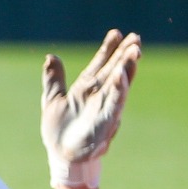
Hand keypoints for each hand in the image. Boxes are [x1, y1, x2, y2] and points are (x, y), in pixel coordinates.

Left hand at [42, 29, 140, 188]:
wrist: (61, 156)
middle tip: (136, 38)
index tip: (117, 32)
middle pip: (115, 71)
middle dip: (125, 55)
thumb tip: (51, 56)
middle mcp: (99, 95)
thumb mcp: (52, 100)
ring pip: (119, 85)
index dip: (108, 49)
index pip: (99, 65)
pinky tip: (121, 77)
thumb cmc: (59, 130)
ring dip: (126, 69)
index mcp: (86, 89)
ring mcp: (104, 107)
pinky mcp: (105, 122)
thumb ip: (54, 79)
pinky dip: (118, 91)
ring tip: (134, 52)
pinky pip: (114, 104)